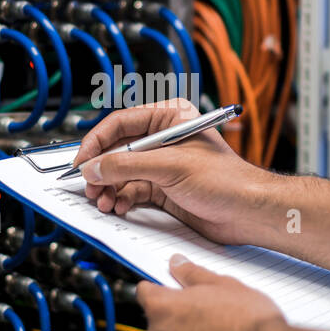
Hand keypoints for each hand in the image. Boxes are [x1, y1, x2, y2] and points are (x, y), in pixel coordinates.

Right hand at [73, 99, 274, 244]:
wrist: (248, 212)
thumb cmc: (227, 180)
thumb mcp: (171, 167)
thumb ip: (127, 167)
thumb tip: (94, 168)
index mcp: (169, 118)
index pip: (120, 124)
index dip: (96, 142)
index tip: (81, 161)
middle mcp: (163, 139)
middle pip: (116, 150)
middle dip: (101, 170)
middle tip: (89, 187)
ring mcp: (162, 165)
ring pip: (121, 173)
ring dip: (109, 188)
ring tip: (104, 201)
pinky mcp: (163, 188)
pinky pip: (131, 190)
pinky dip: (121, 198)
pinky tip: (120, 206)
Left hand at [137, 255, 287, 330]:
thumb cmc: (251, 325)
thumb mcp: (224, 285)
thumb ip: (193, 274)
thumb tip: (178, 264)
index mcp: (163, 310)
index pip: (145, 292)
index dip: (161, 289)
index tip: (170, 290)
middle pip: (158, 325)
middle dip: (176, 321)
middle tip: (207, 316)